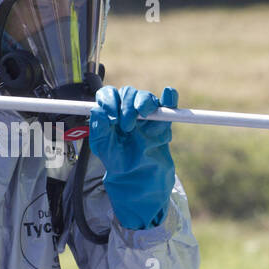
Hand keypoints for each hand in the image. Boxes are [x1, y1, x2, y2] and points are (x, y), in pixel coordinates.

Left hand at [89, 84, 178, 228]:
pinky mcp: (163, 120)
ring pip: (145, 96)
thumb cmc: (117, 160)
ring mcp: (147, 114)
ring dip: (142, 103)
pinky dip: (170, 96)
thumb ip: (98, 127)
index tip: (111, 117)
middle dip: (126, 107)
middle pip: (128, 92)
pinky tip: (167, 95)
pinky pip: (169, 101)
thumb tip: (99, 110)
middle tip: (127, 127)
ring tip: (142, 120)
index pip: (108, 94)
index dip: (109, 100)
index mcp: (111, 112)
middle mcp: (128, 109)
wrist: (137, 176)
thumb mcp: (101, 145)